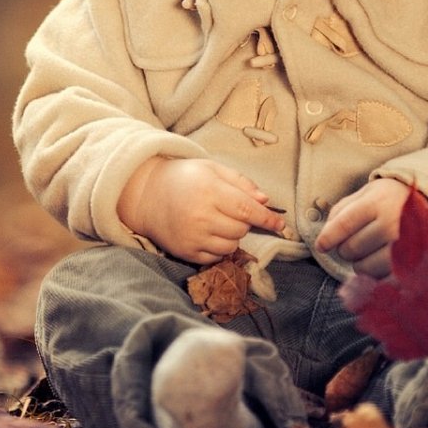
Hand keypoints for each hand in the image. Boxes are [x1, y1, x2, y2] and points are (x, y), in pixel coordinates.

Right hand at [118, 157, 282, 263]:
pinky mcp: (186, 252)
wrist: (147, 195)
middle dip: (243, 222)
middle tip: (228, 210)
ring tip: (217, 221)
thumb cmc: (185, 179)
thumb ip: (241, 183)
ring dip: (232, 236)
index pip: (248, 210)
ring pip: (231, 246)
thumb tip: (265, 201)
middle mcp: (201, 216)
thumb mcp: (212, 169)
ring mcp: (192, 237)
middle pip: (241, 229)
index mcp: (209, 191)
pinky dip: (218, 248)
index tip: (280, 225)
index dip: (267, 219)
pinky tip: (207, 233)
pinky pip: (216, 257)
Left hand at [314, 178, 414, 277]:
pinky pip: (382, 280)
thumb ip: (341, 211)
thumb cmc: (389, 199)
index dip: (328, 237)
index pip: (343, 224)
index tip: (321, 246)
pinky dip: (376, 276)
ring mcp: (404, 247)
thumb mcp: (365, 194)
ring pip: (364, 268)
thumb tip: (323, 239)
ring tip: (371, 251)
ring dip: (360, 263)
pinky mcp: (413, 265)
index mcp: (377, 203)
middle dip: (347, 248)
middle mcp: (391, 224)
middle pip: (351, 249)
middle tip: (359, 240)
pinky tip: (380, 265)